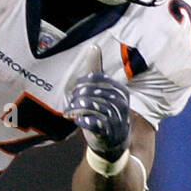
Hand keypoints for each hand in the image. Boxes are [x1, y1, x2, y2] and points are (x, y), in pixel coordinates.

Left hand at [65, 45, 130, 161]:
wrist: (113, 144)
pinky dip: (82, 121)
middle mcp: (121, 104)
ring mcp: (116, 119)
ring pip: (92, 107)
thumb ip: (97, 70)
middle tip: (71, 101)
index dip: (84, 82)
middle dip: (78, 96)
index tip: (76, 88)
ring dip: (77, 109)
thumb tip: (93, 46)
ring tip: (70, 111)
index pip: (99, 79)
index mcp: (121, 91)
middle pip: (94, 92)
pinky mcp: (109, 133)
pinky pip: (94, 123)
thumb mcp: (102, 91)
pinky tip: (77, 120)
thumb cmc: (105, 113)